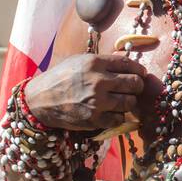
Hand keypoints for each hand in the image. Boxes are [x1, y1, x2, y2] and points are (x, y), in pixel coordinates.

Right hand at [23, 54, 147, 132]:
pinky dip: (118, 116)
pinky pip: (119, 119)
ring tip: (122, 100)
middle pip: (134, 83)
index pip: (127, 64)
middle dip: (137, 85)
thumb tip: (127, 60)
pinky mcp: (94, 119)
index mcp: (94, 63)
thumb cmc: (60, 77)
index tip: (141, 73)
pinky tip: (112, 112)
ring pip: (129, 102)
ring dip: (129, 102)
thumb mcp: (79, 61)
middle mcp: (98, 81)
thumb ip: (103, 61)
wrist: (40, 100)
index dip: (138, 69)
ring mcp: (97, 102)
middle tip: (134, 88)